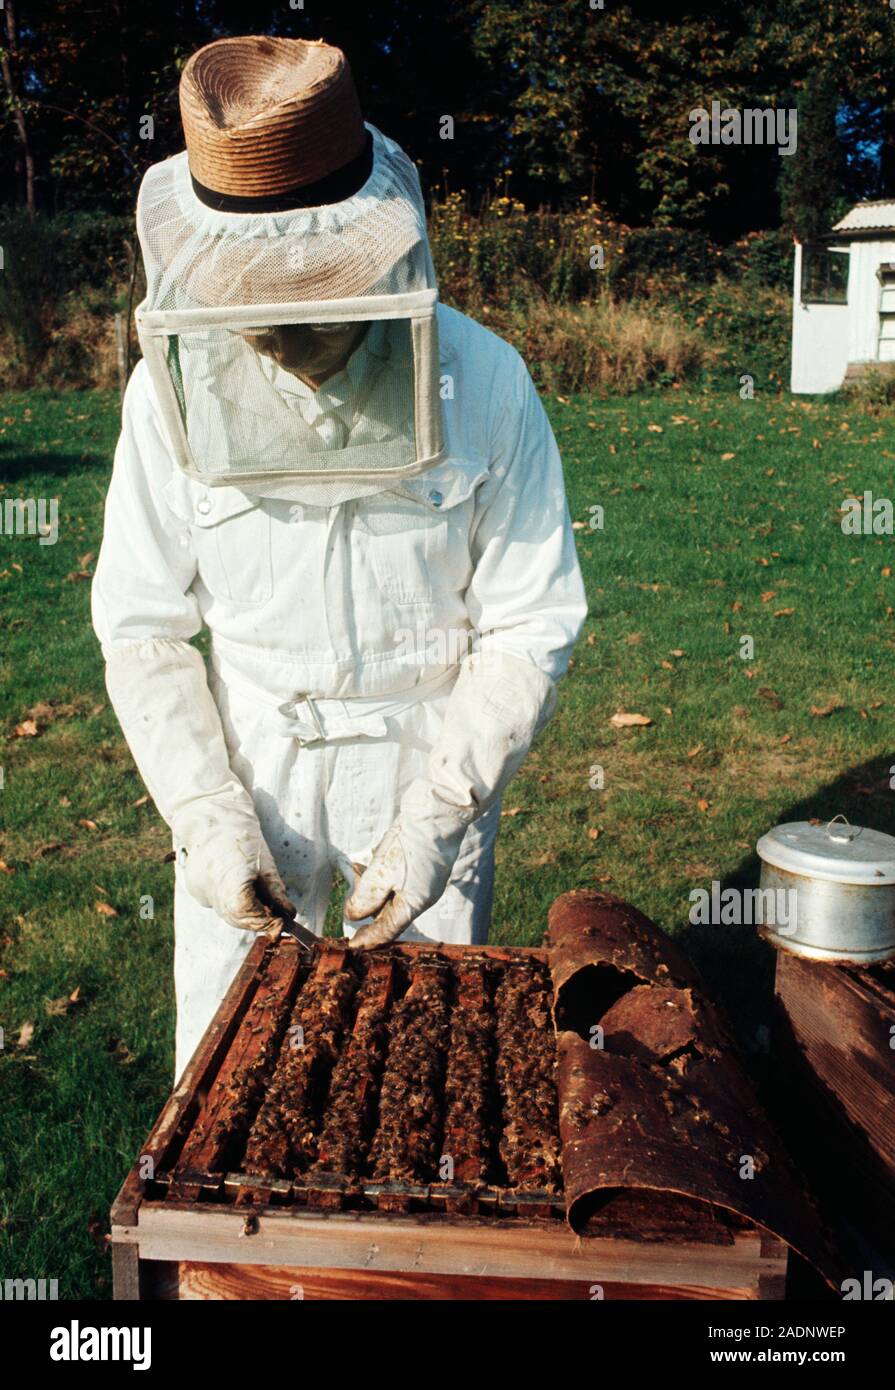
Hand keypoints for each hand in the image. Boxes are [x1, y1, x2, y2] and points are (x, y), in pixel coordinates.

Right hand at [179, 820, 294, 933]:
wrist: (213, 819)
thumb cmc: (242, 837)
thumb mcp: (266, 863)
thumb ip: (276, 893)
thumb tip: (288, 915)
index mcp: (229, 883)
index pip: (249, 914)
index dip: (267, 920)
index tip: (282, 921)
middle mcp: (211, 891)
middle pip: (238, 918)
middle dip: (259, 920)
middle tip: (277, 915)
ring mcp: (201, 891)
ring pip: (227, 914)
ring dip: (247, 914)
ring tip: (262, 901)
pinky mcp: (196, 890)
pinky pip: (219, 905)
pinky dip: (233, 905)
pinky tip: (243, 891)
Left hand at [344, 804, 467, 949]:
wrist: (439, 808)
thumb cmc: (413, 841)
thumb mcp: (383, 872)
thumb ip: (366, 897)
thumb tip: (353, 915)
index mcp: (415, 903)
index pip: (389, 930)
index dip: (369, 939)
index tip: (351, 945)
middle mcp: (421, 894)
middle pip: (390, 912)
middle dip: (368, 911)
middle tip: (349, 905)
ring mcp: (423, 878)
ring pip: (392, 893)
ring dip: (373, 889)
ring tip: (356, 875)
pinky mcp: (420, 861)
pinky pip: (397, 877)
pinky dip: (381, 874)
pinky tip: (371, 862)